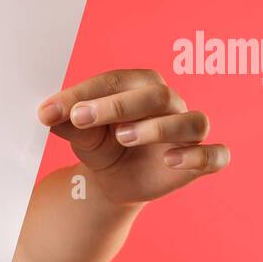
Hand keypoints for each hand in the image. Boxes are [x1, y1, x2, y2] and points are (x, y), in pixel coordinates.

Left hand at [37, 69, 229, 205]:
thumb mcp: (80, 134)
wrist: (112, 180)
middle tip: (81, 118)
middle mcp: (169, 103)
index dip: (84, 94)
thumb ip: (67, 121)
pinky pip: (215, 155)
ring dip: (158, 128)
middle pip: (157, 95)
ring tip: (123, 138)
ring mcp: (188, 131)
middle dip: (117, 106)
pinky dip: (199, 156)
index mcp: (139, 85)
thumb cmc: (100, 144)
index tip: (50, 111)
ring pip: (191, 122)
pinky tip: (171, 161)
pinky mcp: (200, 160)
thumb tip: (47, 113)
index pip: (116, 81)